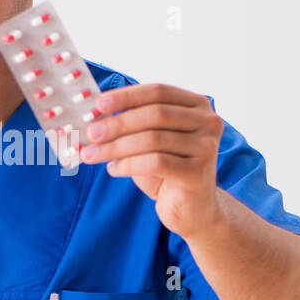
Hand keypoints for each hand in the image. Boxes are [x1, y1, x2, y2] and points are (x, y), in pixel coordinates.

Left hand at [80, 83, 225, 238]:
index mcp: (197, 105)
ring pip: (153, 140)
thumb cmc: (166, 171)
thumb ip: (132, 123)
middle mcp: (208, 122)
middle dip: (118, 123)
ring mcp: (206, 147)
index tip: (99, 104)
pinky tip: (113, 169)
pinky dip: (129, 164)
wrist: (190, 208)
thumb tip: (96, 114)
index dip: (127, 96)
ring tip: (92, 155)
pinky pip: (156, 163)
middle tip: (91, 133)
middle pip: (156, 115)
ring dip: (116, 147)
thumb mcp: (149, 140)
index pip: (158, 92)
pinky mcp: (198, 173)